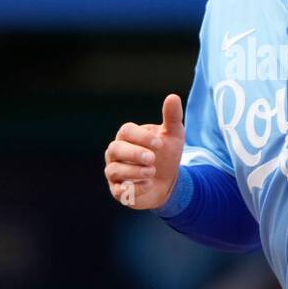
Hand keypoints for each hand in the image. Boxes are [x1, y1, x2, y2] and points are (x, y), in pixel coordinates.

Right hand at [104, 94, 185, 209]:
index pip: (126, 131)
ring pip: (115, 170)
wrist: (168, 182)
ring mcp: (115, 172)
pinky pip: (119, 190)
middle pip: (115, 149)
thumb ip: (172, 117)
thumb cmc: (166, 155)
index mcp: (127, 136)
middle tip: (152, 158)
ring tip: (152, 172)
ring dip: (134, 171)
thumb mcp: (173, 135)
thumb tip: (172, 96)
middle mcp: (116, 153)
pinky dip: (133, 188)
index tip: (160, 143)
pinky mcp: (118, 191)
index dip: (142, 137)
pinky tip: (149, 184)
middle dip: (134, 154)